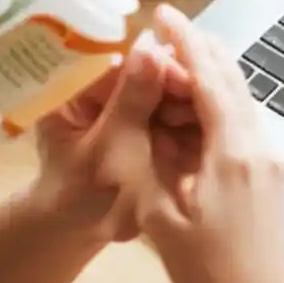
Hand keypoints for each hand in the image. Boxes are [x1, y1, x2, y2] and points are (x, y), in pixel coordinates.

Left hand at [30, 35, 188, 243]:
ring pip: (163, 92)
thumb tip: (151, 46)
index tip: (190, 79)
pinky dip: (188, 122)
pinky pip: (170, 114)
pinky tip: (208, 129)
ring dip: (187, 104)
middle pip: (146, 72)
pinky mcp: (142, 127)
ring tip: (207, 121)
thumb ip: (129, 101)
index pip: (121, 61)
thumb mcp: (106, 149)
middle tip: (204, 103)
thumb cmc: (82, 197)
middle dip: (176, 85)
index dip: (156, 65)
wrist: (81, 235)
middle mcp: (101, 90)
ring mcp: (123, 108)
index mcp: (76, 87)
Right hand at [139, 6, 283, 282]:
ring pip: (241, 102)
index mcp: (233, 152)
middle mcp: (260, 148)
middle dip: (200, 50)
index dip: (185, 42)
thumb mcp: (159, 208)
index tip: (163, 15)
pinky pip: (244, 125)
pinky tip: (195, 106)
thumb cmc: (199, 269)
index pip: (210, 78)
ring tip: (174, 60)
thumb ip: (154, 152)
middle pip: (233, 81)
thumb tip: (148, 109)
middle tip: (167, 27)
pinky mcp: (270, 177)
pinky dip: (219, 106)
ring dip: (210, 77)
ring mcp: (271, 162)